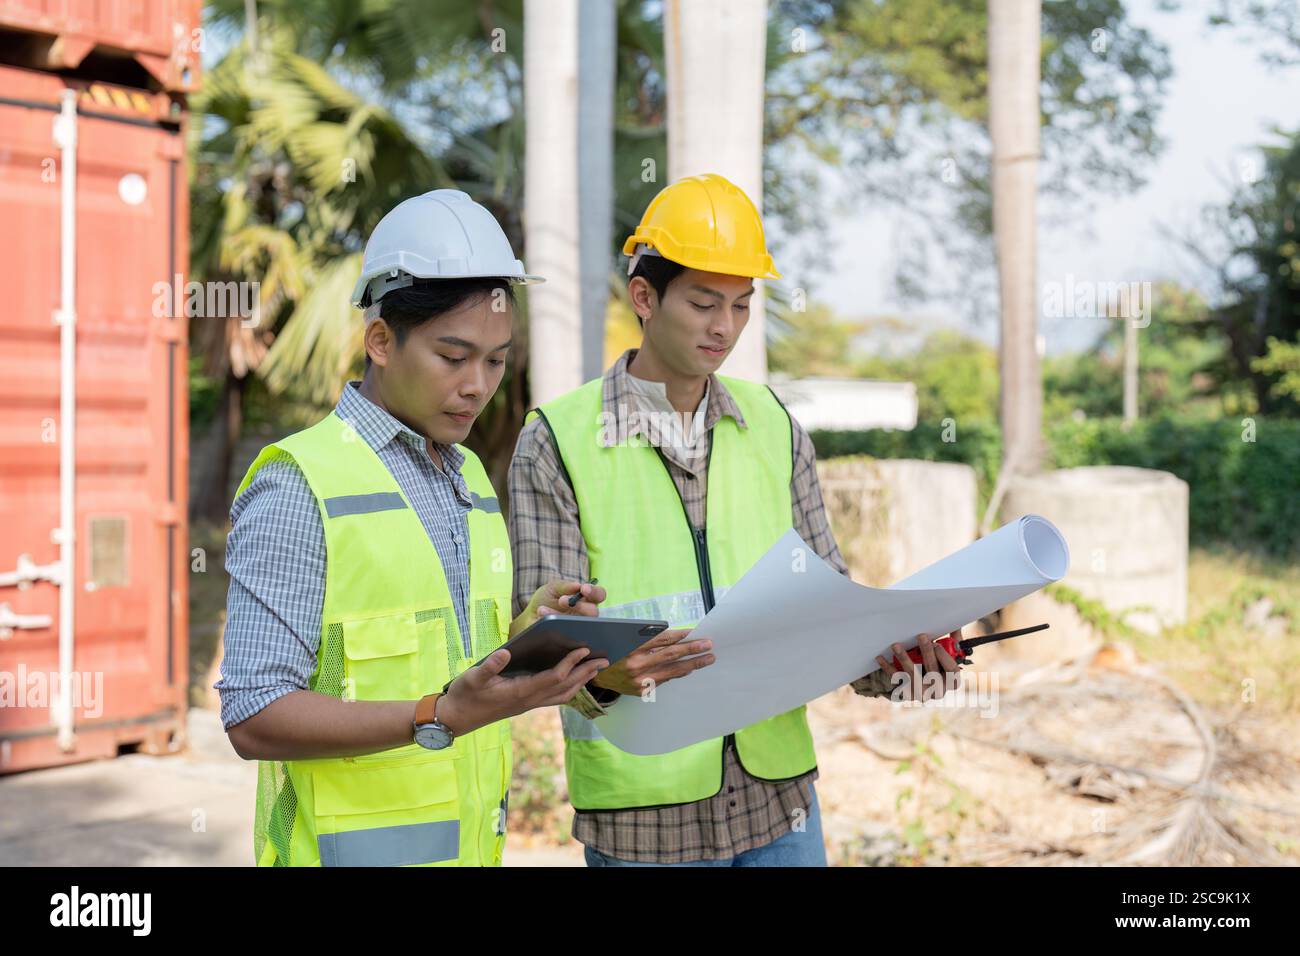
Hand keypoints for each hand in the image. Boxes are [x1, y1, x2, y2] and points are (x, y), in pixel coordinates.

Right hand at [438, 646, 609, 734]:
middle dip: (585, 672)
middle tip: (605, 659)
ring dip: (581, 681)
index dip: (570, 663)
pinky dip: (569, 688)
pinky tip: (574, 681)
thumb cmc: (465, 695)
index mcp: (520, 692)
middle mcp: (529, 700)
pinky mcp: (526, 705)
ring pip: (563, 695)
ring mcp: (529, 705)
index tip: (584, 649)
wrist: (457, 718)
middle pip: (565, 687)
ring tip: (595, 668)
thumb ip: (490, 666)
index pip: (553, 677)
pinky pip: (554, 698)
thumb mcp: (472, 677)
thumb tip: (505, 652)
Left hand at [510, 579, 606, 636]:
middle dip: (579, 606)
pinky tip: (540, 615)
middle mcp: (585, 614)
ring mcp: (578, 628)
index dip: (595, 592)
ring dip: (560, 616)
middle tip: (562, 601)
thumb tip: (578, 586)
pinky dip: (550, 623)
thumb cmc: (546, 599)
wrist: (530, 615)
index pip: (599, 595)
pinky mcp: (569, 640)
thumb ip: (565, 585)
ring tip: (542, 609)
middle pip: (594, 612)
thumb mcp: (553, 588)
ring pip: (578, 625)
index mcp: (586, 599)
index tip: (584, 589)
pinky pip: (565, 635)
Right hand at [591, 627, 714, 696]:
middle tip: (708, 645)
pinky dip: (678, 672)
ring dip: (692, 664)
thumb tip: (675, 635)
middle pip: (671, 655)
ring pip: (672, 670)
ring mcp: (640, 680)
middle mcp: (636, 665)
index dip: (680, 636)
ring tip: (707, 658)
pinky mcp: (642, 690)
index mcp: (632, 647)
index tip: (694, 632)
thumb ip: (646, 636)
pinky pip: (665, 679)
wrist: (595, 675)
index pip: (662, 640)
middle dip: (692, 649)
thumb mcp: (624, 637)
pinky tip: (689, 668)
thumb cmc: (613, 650)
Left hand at [873, 629, 963, 702]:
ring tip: (896, 646)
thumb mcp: (949, 654)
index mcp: (952, 681)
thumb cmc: (938, 664)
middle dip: (927, 652)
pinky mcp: (907, 693)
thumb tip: (955, 624)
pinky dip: (888, 668)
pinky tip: (880, 657)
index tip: (937, 644)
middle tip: (921, 637)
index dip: (945, 658)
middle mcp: (939, 690)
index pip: (952, 671)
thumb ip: (953, 642)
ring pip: (912, 676)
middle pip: (933, 671)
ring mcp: (922, 693)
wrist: (923, 684)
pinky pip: (896, 679)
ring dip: (904, 659)